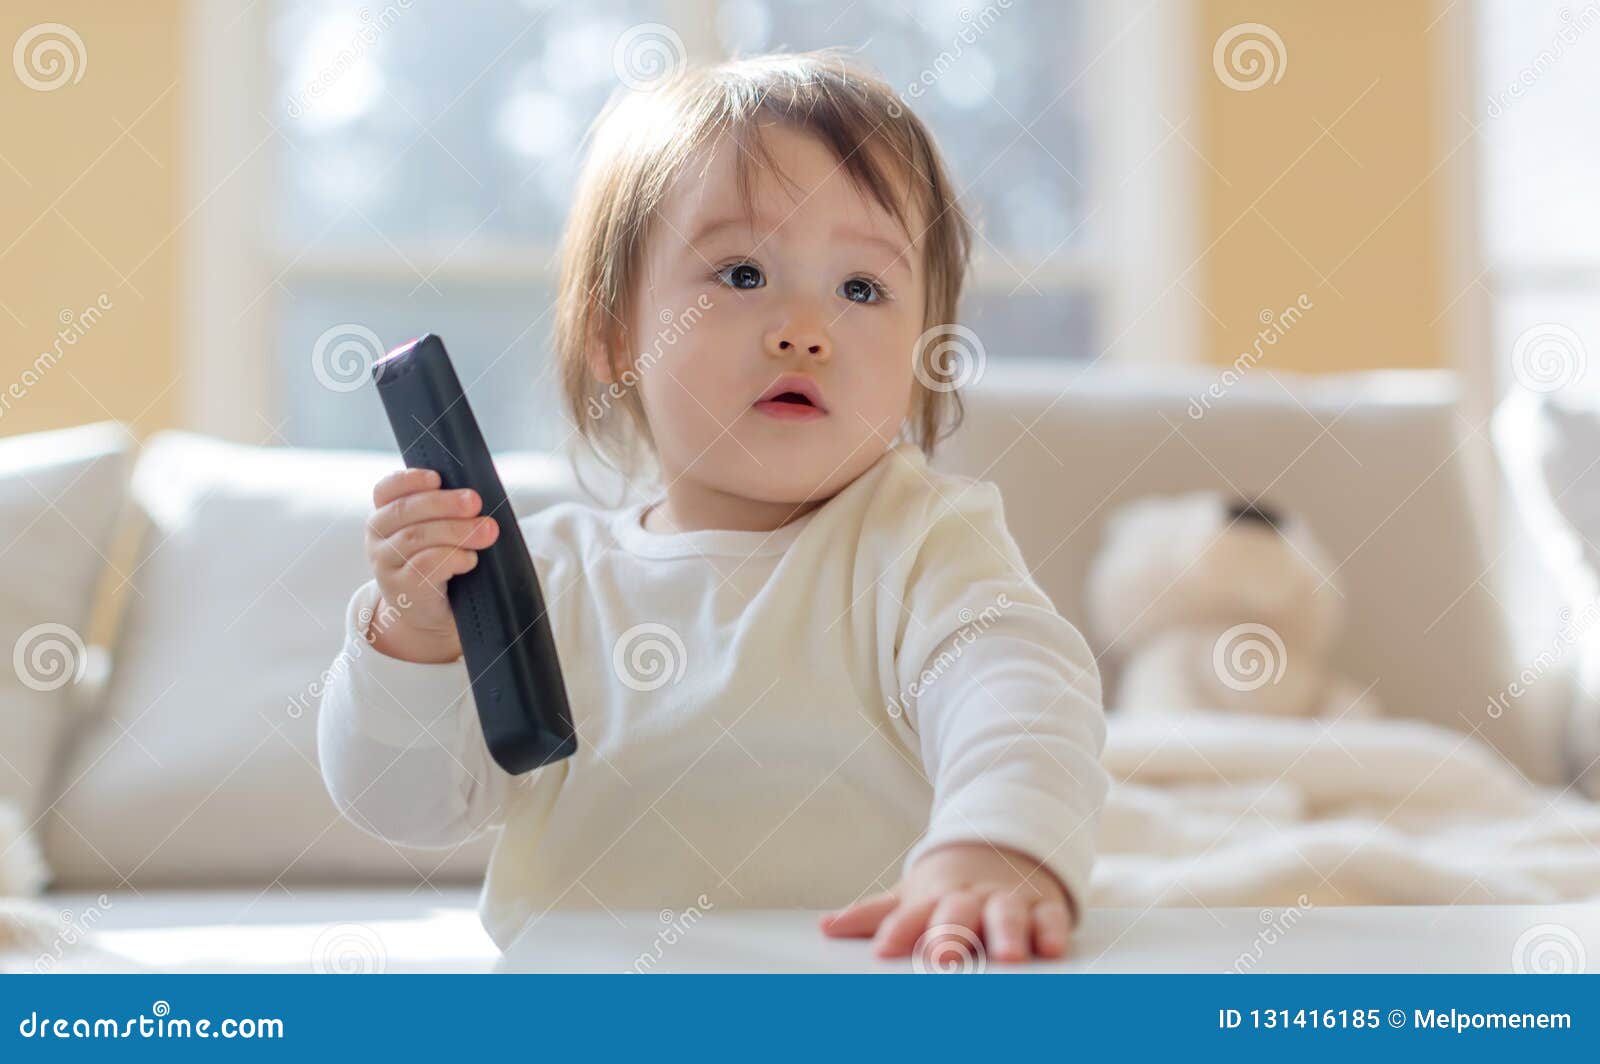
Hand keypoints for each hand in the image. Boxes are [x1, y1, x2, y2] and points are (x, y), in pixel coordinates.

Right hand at [363, 467, 498, 663]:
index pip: (387, 489)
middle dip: (444, 503)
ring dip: (456, 531)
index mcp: (385, 514)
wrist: (432, 612)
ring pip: (416, 537)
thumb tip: (474, 497)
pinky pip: (424, 566)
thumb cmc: (441, 562)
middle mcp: (378, 537)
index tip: (437, 477)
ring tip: (486, 531)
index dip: (409, 480)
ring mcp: (385, 564)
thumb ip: (447, 511)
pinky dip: (452, 558)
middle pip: (405, 511)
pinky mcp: (400, 589)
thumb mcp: (439, 531)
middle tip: (475, 502)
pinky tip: (470, 559)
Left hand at [818, 842, 1073, 962]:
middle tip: (943, 958)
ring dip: (1005, 933)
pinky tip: (1051, 948)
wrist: (1001, 847)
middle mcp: (970, 899)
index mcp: (934, 898)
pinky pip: (1050, 917)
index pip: (913, 915)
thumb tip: (827, 926)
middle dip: (951, 936)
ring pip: (1006, 914)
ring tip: (1006, 957)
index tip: (884, 950)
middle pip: (958, 914)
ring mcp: (1007, 900)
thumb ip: (875, 914)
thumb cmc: (950, 889)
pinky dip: (1052, 930)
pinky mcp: (1043, 905)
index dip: (898, 931)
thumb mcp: (913, 896)